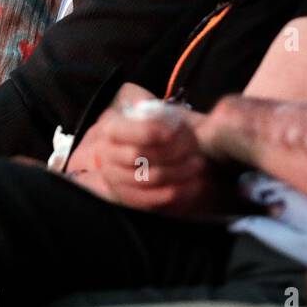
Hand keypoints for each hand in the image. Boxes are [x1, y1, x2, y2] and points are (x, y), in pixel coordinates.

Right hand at [89, 83, 214, 213]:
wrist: (137, 154)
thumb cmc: (150, 128)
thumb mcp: (148, 111)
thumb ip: (152, 109)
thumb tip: (163, 106)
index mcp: (111, 129)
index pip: (126, 131)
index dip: (149, 131)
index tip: (172, 131)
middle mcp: (107, 155)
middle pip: (138, 156)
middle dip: (170, 152)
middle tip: (194, 149)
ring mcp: (115, 179)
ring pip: (148, 179)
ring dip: (178, 172)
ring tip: (198, 163)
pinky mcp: (129, 199)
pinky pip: (154, 200)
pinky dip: (177, 191)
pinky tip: (195, 183)